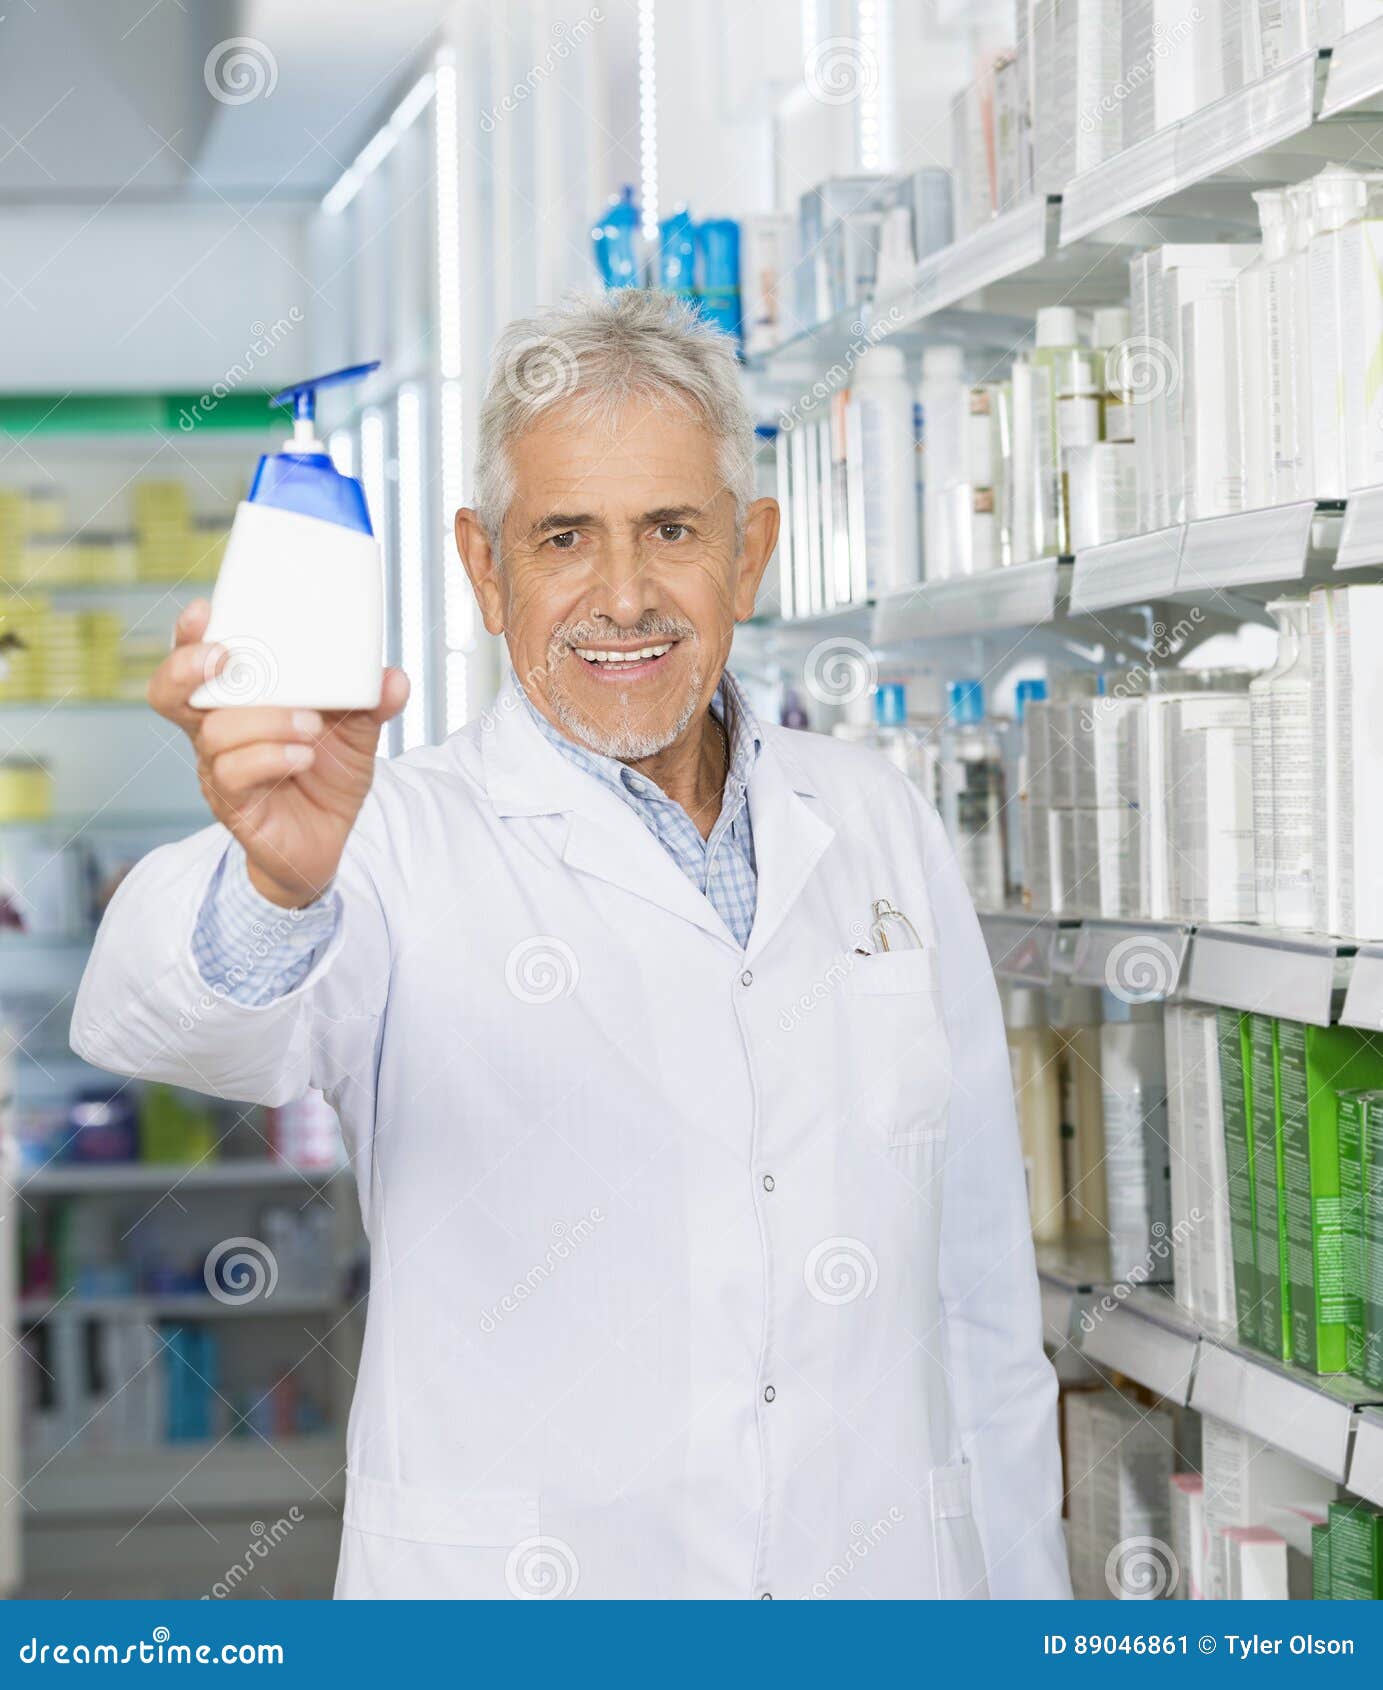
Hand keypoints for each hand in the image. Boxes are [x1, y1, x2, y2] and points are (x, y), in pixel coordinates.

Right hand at [150, 599, 408, 906]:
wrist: (327, 843)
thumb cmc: (327, 777)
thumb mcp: (356, 733)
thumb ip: (371, 703)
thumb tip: (393, 677)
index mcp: (236, 703)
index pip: (194, 662)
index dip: (188, 636)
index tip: (206, 610)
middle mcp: (216, 733)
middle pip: (169, 694)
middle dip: (189, 668)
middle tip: (226, 656)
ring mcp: (219, 770)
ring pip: (214, 734)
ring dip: (264, 721)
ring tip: (309, 726)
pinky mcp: (235, 806)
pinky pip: (234, 775)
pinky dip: (271, 758)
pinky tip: (303, 757)